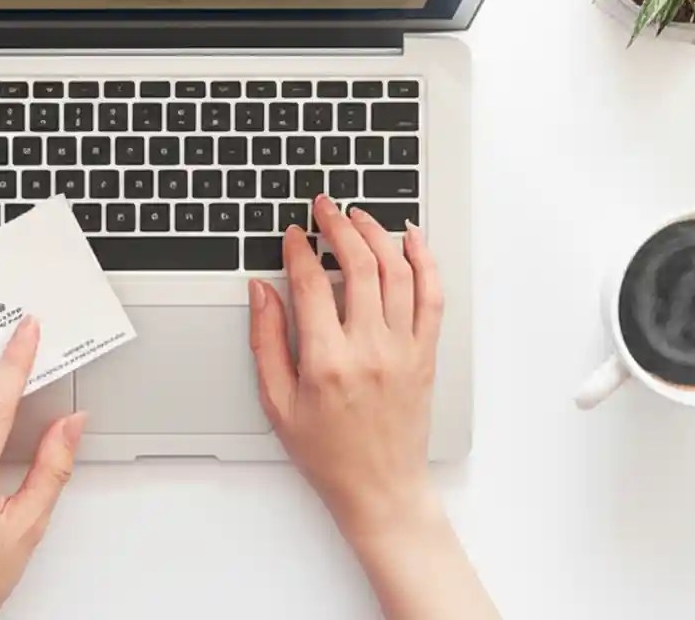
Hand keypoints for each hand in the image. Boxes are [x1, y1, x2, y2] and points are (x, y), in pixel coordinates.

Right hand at [248, 196, 443, 540]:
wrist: (380, 487)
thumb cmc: (327, 453)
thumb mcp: (278, 403)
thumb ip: (267, 341)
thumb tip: (261, 290)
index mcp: (327, 362)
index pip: (311, 283)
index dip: (298, 249)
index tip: (291, 234)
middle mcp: (370, 349)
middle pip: (357, 265)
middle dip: (338, 225)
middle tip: (324, 207)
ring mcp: (404, 349)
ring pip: (397, 271)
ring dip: (377, 233)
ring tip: (359, 215)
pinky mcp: (426, 353)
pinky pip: (432, 295)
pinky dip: (425, 260)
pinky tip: (411, 238)